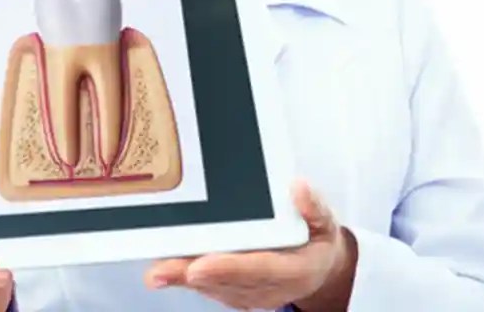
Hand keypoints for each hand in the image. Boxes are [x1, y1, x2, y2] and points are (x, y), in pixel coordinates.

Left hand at [144, 180, 358, 310]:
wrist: (321, 270)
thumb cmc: (317, 241)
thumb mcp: (326, 221)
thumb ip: (314, 207)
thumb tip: (299, 187)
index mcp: (295, 270)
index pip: (258, 269)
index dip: (227, 268)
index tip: (199, 265)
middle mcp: (271, 288)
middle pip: (227, 282)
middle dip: (191, 275)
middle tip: (161, 270)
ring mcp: (253, 295)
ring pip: (214, 288)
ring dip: (184, 279)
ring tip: (157, 270)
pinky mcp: (238, 294)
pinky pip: (212, 289)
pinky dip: (189, 280)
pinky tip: (167, 270)